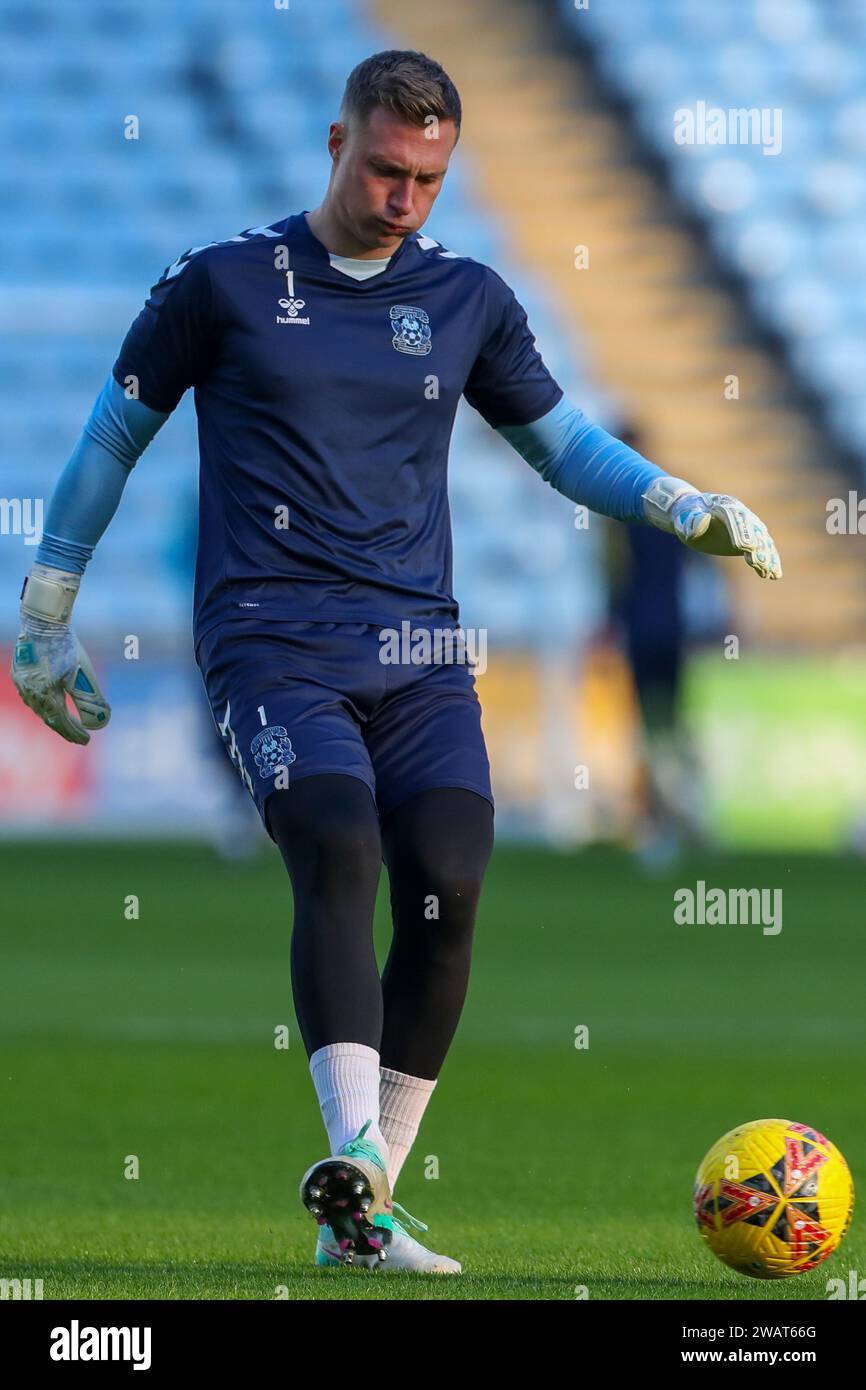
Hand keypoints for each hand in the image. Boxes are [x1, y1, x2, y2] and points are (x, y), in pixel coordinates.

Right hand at [11, 565, 110, 743]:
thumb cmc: (65, 647)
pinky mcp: (18, 671)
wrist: (43, 620)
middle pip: (48, 717)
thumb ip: (91, 700)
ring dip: (53, 717)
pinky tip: (49, 702)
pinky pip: (31, 695)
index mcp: (44, 695)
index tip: (87, 740)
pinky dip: (43, 703)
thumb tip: (101, 723)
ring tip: (66, 722)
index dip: (74, 733)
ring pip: (38, 707)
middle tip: (79, 737)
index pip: (61, 722)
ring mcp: (21, 682)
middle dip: (65, 728)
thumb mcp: (83, 674)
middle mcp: (29, 692)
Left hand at [643, 478, 781, 579]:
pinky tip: (775, 574)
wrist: (693, 512)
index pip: (734, 516)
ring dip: (767, 556)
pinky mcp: (751, 537)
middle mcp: (740, 513)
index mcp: (723, 504)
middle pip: (752, 529)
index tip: (742, 547)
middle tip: (758, 563)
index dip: (739, 531)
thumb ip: (692, 520)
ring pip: (762, 539)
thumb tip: (704, 520)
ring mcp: (748, 525)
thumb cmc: (686, 515)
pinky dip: (770, 560)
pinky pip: (764, 547)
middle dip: (756, 546)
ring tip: (770, 573)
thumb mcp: (684, 517)